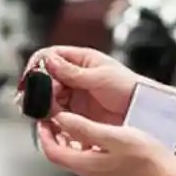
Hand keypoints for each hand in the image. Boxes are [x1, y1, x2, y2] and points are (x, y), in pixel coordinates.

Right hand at [19, 46, 141, 125]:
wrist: (144, 111)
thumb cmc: (128, 88)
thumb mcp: (100, 77)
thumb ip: (72, 71)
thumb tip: (48, 60)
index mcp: (82, 60)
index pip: (51, 56)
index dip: (38, 64)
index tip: (31, 75)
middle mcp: (75, 76)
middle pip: (46, 78)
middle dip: (38, 87)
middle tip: (35, 97)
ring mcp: (75, 95)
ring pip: (49, 96)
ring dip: (43, 103)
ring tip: (46, 110)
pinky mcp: (77, 113)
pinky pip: (57, 112)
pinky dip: (50, 115)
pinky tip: (51, 120)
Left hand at [37, 112, 175, 175]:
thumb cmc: (146, 158)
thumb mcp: (113, 136)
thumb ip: (85, 128)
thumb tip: (62, 120)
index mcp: (86, 165)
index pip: (52, 152)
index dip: (44, 134)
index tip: (43, 118)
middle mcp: (90, 172)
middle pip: (61, 154)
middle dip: (54, 134)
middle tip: (54, 115)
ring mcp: (100, 174)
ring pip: (74, 154)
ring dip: (68, 137)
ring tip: (71, 118)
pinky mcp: (110, 172)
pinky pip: (88, 156)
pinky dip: (83, 142)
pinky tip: (94, 129)